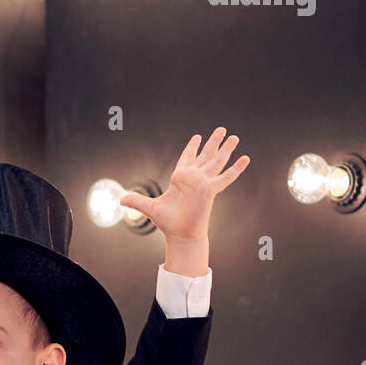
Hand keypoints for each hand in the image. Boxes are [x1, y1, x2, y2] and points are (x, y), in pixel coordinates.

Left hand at [120, 126, 248, 242]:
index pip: (187, 158)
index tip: (198, 137)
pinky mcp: (210, 190)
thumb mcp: (150, 208)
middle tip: (222, 129)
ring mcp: (203, 183)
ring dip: (225, 149)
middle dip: (213, 142)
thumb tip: (120, 200)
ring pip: (216, 161)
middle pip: (206, 155)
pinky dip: (235, 168)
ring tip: (234, 137)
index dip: (192, 147)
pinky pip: (225, 177)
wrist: (180, 235)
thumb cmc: (168, 223)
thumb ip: (137, 201)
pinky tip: (245, 158)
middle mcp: (194, 178)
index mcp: (180, 178)